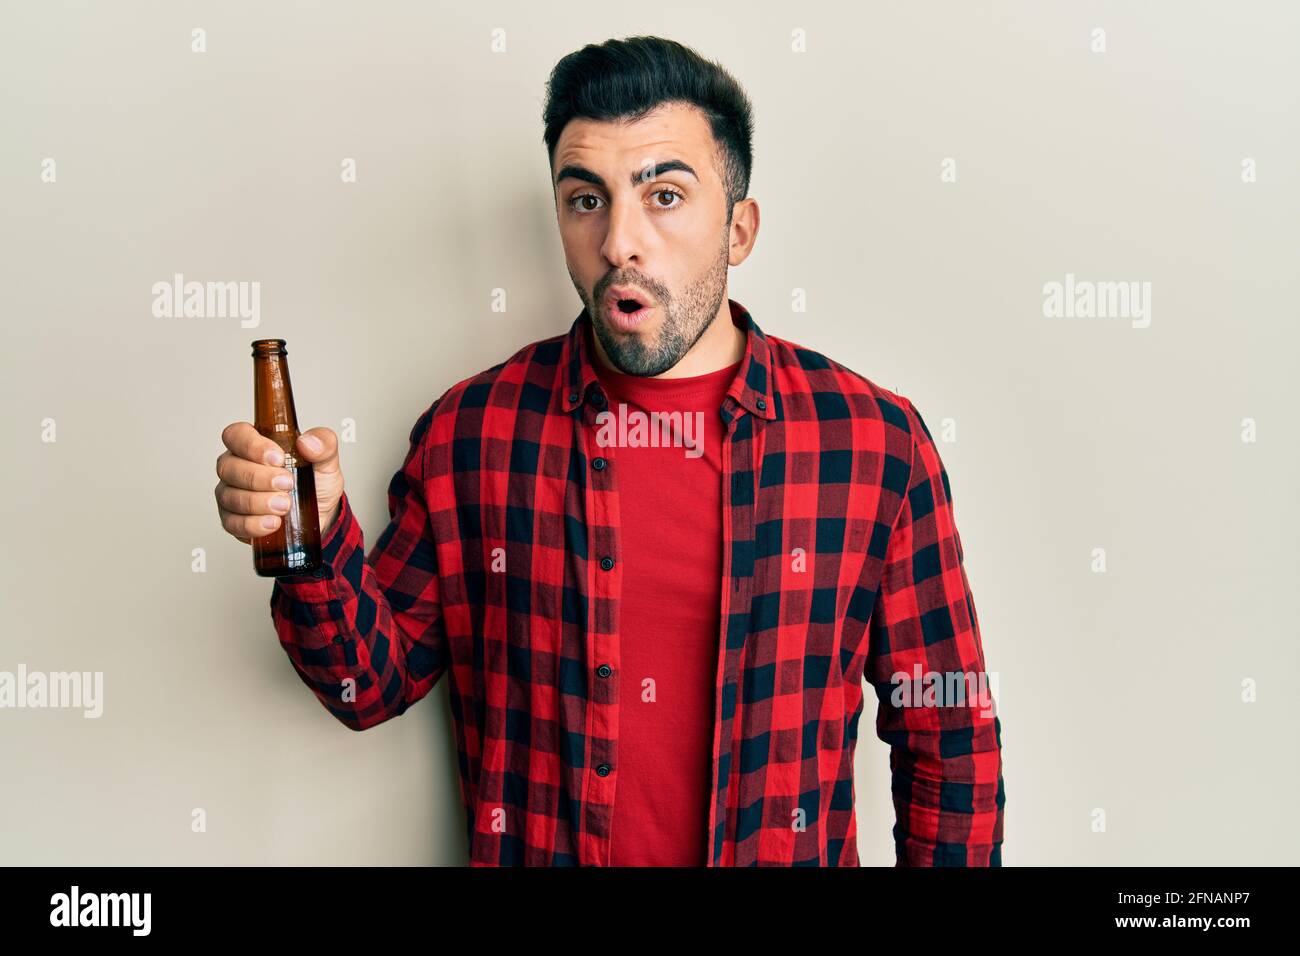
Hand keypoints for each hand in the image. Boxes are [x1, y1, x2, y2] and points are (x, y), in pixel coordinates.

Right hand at [214, 423, 343, 543]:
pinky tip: (272, 523)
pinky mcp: (233, 520)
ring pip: (230, 496)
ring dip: (258, 502)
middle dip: (259, 477)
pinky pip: (232, 523)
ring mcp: (231, 494)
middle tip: (287, 484)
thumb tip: (307, 443)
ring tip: (284, 506)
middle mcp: (237, 467)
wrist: (322, 514)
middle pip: (229, 467)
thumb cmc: (316, 482)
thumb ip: (323, 442)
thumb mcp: (327, 459)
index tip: (278, 458)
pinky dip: (253, 524)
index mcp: (254, 445)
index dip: (251, 446)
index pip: (236, 435)